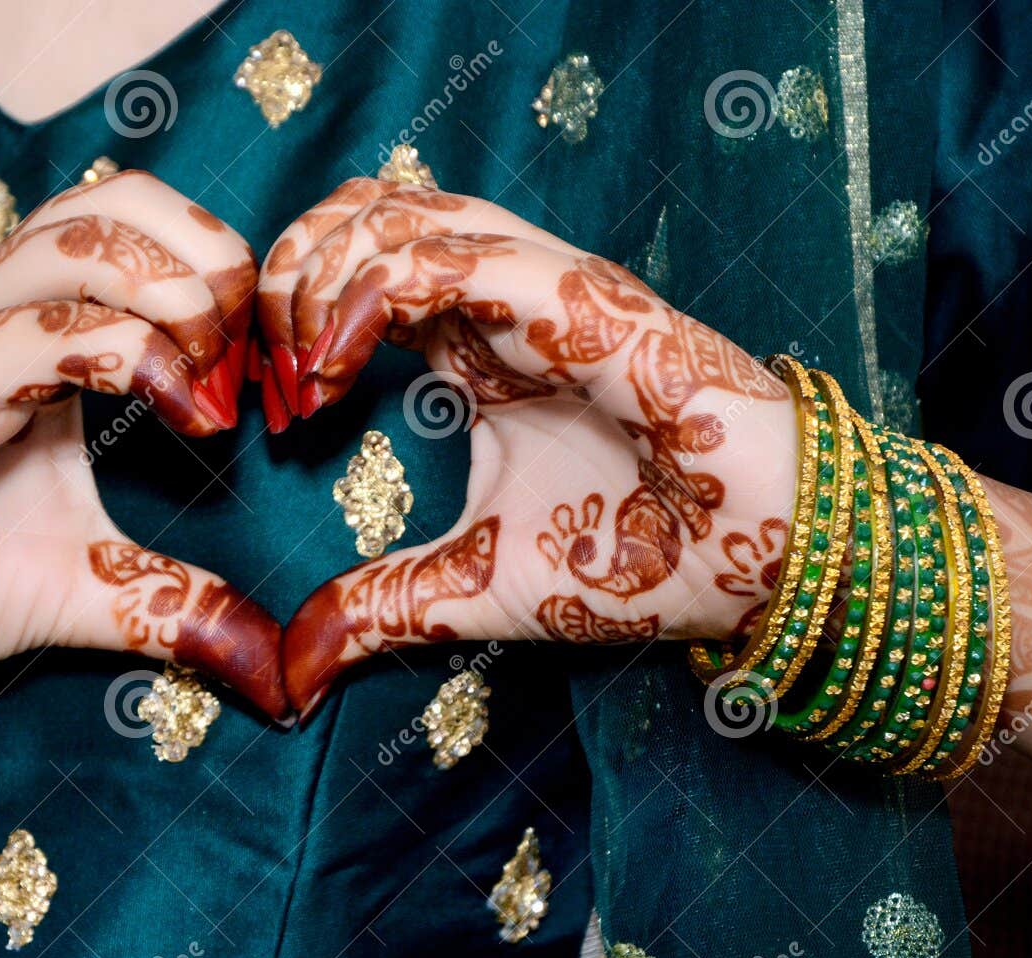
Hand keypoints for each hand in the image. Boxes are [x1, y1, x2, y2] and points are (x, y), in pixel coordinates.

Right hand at [0, 171, 287, 718]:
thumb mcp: (80, 586)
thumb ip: (171, 604)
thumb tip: (270, 665)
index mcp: (35, 332)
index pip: (139, 232)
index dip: (221, 277)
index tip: (268, 373)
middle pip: (116, 198)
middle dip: (209, 255)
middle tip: (251, 346)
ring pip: (77, 236)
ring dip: (175, 285)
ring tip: (217, 367)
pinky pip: (34, 330)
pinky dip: (128, 351)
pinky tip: (185, 410)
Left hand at [258, 180, 799, 712]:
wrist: (765, 566)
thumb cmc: (641, 561)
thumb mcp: (472, 586)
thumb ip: (380, 607)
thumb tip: (291, 674)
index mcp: (475, 346)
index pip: (356, 268)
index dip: (290, 317)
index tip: (271, 408)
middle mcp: (502, 302)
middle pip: (363, 212)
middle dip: (288, 270)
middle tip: (266, 369)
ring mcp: (543, 291)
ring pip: (400, 209)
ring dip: (320, 269)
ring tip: (302, 365)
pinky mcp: (582, 300)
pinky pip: (454, 253)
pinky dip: (371, 289)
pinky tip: (336, 364)